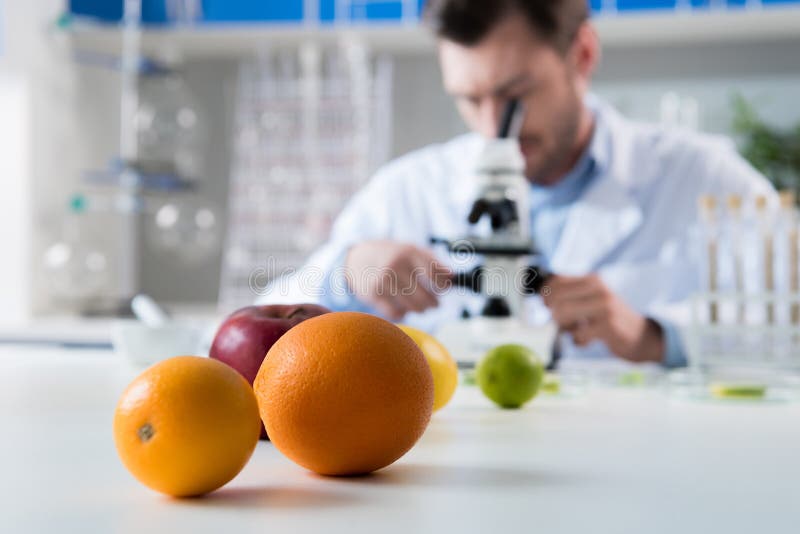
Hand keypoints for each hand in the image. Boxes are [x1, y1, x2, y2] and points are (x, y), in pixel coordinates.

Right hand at [345, 240, 451, 320]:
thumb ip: (432, 261)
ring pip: (412, 306)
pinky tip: (403, 309)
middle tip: (434, 304)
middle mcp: (395, 265)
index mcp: (408, 251)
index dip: (442, 284)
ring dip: (420, 310)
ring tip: (421, 307)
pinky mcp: (372, 295)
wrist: (356, 258)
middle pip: (424, 295)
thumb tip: (452, 277)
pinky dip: (403, 314)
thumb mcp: (410, 250)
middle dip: (433, 303)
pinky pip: (396, 313)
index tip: (443, 289)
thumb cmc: (391, 255)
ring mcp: (383, 280)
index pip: (433, 272)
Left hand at [541, 274, 663, 362]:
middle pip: (556, 298)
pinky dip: (578, 341)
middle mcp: (599, 288)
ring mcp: (604, 306)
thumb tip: (542, 295)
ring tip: (576, 332)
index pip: (555, 281)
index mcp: (592, 280)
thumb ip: (570, 295)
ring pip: (563, 313)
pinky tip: (588, 341)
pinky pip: (577, 334)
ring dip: (564, 328)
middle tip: (565, 324)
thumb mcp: (592, 300)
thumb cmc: (609, 319)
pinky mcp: (608, 325)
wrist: (642, 336)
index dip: (546, 296)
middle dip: (554, 315)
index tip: (550, 308)